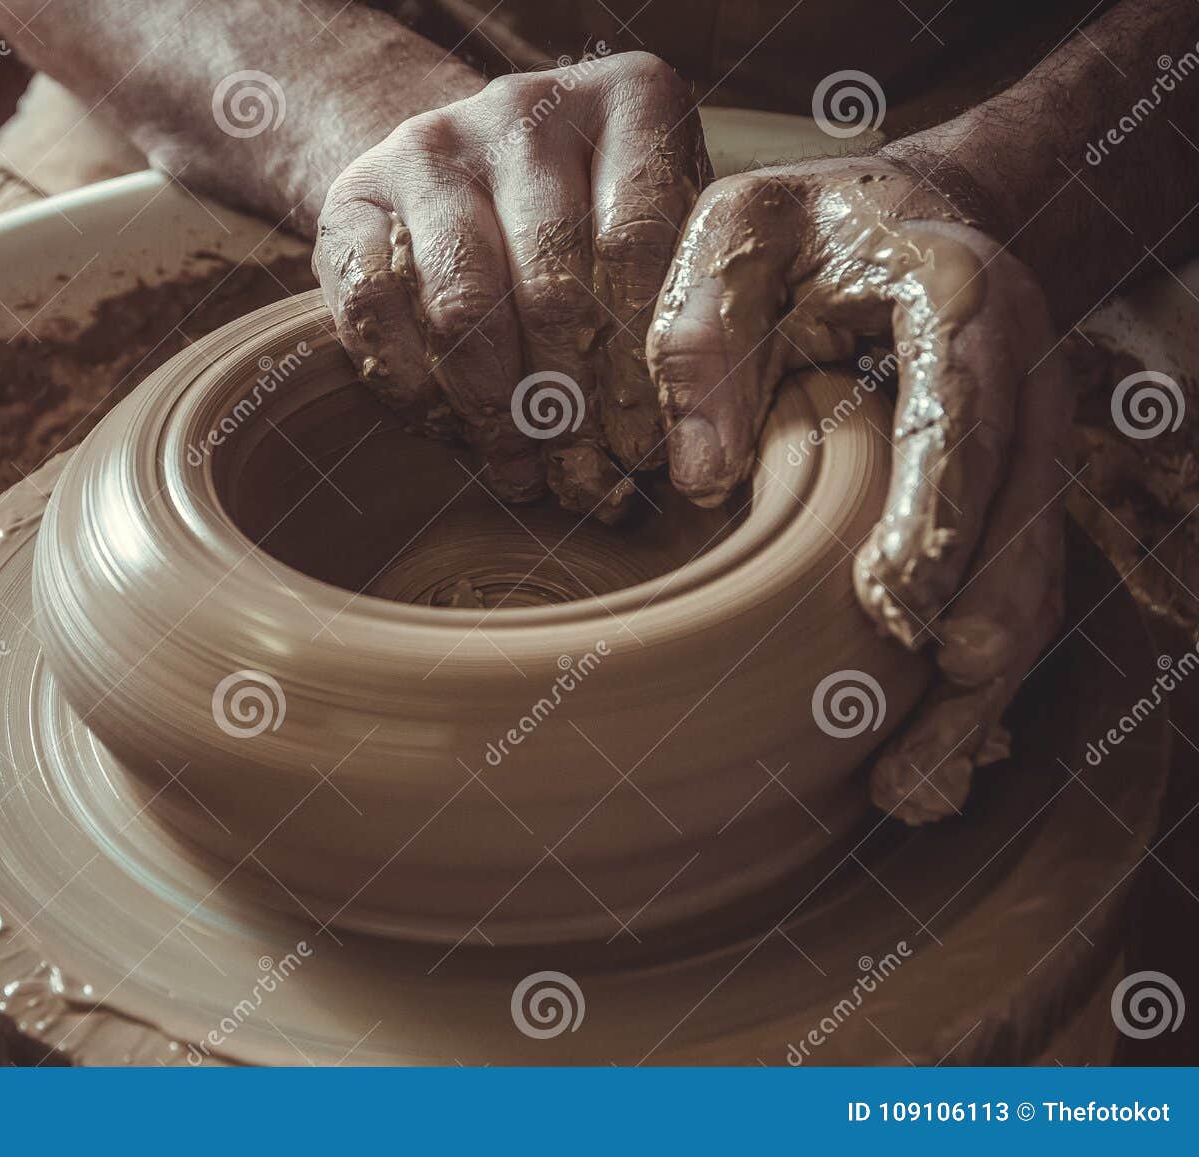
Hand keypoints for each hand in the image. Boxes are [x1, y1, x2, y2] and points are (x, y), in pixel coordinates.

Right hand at [314, 52, 709, 521]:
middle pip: (554, 285)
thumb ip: (681, 303)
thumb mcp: (659, 232)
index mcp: (628, 103)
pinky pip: (376, 312)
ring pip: (465, 306)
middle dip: (572, 404)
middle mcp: (528, 107)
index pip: (642, 244)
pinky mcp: (353, 197)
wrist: (457, 166)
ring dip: (496, 409)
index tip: (648, 445)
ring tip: (522, 468)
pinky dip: (416, 388)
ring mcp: (433, 146)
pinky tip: (451, 428)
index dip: (643, 363)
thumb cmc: (588, 220)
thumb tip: (699, 444)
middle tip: (587, 479)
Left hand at [646, 154, 1072, 823]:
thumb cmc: (813, 227)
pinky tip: (936, 757)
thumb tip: (699, 472)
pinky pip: (1013, 594)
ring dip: (977, 694)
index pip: (963, 417)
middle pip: (1018, 528)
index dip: (940, 519)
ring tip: (912, 788)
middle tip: (912, 747)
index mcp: (961, 300)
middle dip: (972, 643)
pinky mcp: (1012, 494)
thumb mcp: (741, 225)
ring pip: (1028, 582)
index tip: (899, 614)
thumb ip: (706, 320)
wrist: (915, 215)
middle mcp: (1019, 381)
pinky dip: (979, 680)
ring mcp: (1029, 445)